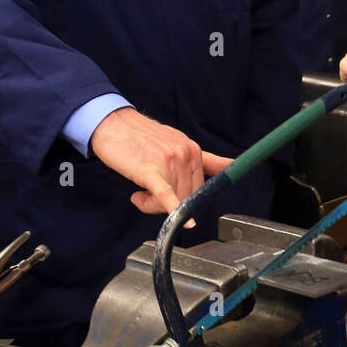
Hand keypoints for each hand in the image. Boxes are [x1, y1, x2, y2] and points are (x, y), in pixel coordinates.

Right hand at [89, 108, 231, 219]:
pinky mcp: (149, 170)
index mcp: (194, 150)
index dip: (186, 201)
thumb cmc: (143, 137)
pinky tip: (181, 221)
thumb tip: (233, 164)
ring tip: (140, 193)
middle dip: (167, 206)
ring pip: (171, 202)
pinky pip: (165, 195)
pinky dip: (172, 209)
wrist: (113, 124)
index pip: (199, 190)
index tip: (179, 207)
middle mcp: (185, 155)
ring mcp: (169, 162)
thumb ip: (206, 159)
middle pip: (186, 199)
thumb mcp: (178, 143)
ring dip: (152, 205)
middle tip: (148, 196)